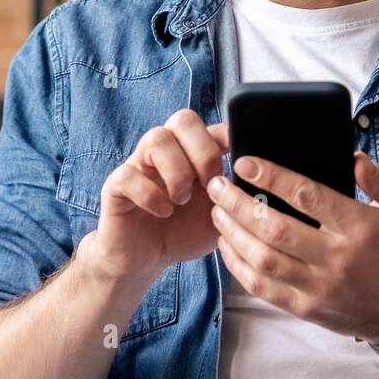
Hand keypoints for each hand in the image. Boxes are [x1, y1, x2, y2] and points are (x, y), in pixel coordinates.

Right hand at [87, 109, 228, 284]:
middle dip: (203, 151)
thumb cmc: (185, 231)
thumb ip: (238, 195)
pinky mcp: (116, 186)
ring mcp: (139, 165)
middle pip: (183, 119)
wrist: (147, 259)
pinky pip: (128, 174)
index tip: (239, 165)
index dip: (229, 138)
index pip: (212, 125)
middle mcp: (166, 150)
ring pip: (156, 138)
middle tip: (210, 185)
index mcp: (193, 152)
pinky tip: (163, 212)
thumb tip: (262, 181)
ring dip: (177, 171)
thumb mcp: (221, 214)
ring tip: (182, 200)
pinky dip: (150, 194)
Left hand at [206, 150, 378, 344]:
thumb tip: (352, 158)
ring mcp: (318, 286)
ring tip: (217, 211)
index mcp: (358, 226)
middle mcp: (336, 258)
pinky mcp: (306, 308)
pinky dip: (238, 266)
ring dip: (233, 233)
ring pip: (263, 259)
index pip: (307, 196)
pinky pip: (263, 287)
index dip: (271, 177)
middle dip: (238, 204)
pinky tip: (227, 245)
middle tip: (217, 185)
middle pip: (275, 228)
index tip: (245, 163)